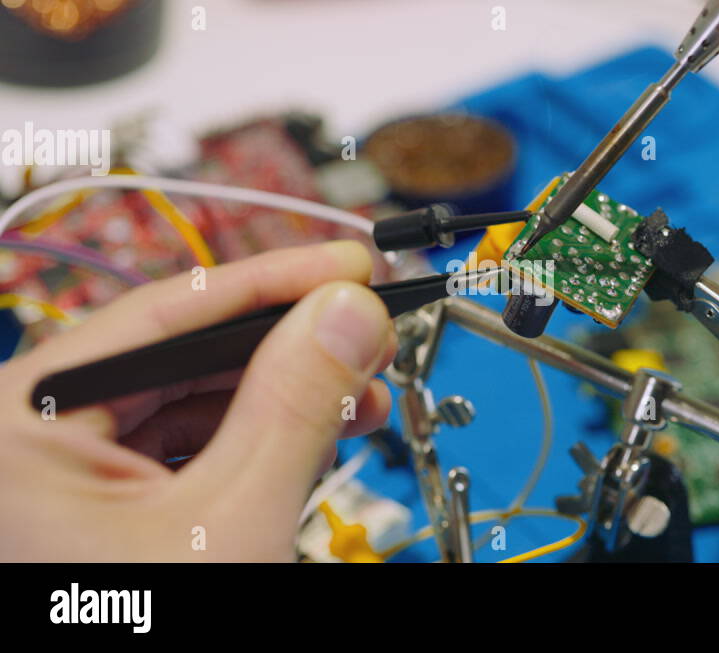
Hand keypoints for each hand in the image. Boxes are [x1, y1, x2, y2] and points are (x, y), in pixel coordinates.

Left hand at [0, 240, 396, 560]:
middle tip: (370, 327)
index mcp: (24, 421)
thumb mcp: (229, 520)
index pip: (172, 311)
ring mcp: (76, 468)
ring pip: (198, 396)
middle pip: (189, 352)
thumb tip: (346, 316)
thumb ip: (293, 406)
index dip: (278, 280)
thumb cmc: (135, 633)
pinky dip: (263, 431)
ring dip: (288, 389)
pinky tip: (317, 427)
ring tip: (361, 388)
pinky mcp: (115, 498)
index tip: (350, 266)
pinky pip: (196, 439)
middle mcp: (39, 432)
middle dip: (294, 342)